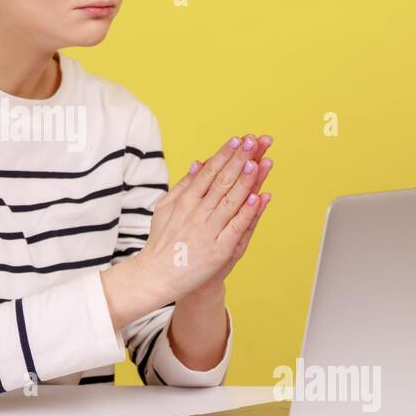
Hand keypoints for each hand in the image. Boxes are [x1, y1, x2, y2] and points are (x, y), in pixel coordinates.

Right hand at [132, 133, 272, 303]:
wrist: (156, 276)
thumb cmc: (162, 241)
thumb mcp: (165, 208)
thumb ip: (183, 186)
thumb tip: (198, 162)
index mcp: (184, 201)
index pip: (208, 172)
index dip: (225, 154)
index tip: (238, 139)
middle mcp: (196, 213)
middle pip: (222, 181)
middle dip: (239, 159)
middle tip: (255, 141)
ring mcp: (208, 231)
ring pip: (231, 201)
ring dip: (246, 180)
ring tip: (258, 161)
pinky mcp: (219, 250)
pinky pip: (236, 227)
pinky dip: (247, 212)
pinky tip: (259, 197)